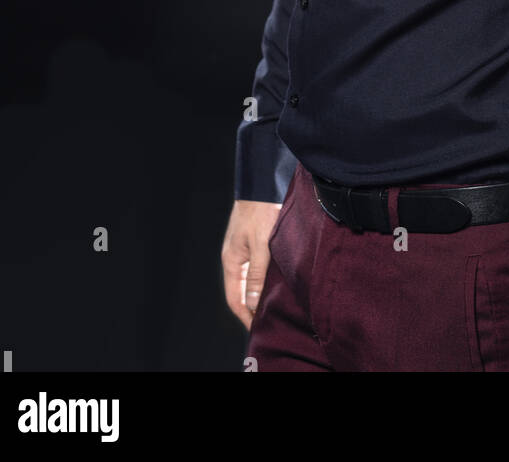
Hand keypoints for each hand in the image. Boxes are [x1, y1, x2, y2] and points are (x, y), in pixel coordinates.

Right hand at [221, 199, 281, 328]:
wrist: (264, 181)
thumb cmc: (262, 210)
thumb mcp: (261, 244)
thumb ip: (257, 274)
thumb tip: (252, 302)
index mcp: (231, 260)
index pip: (234, 298)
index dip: (245, 315)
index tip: (259, 328)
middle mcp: (234, 256)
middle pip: (241, 290)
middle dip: (252, 306)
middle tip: (269, 319)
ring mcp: (243, 248)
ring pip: (250, 278)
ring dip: (259, 292)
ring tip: (275, 304)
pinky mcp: (253, 240)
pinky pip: (256, 266)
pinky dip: (264, 278)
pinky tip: (277, 281)